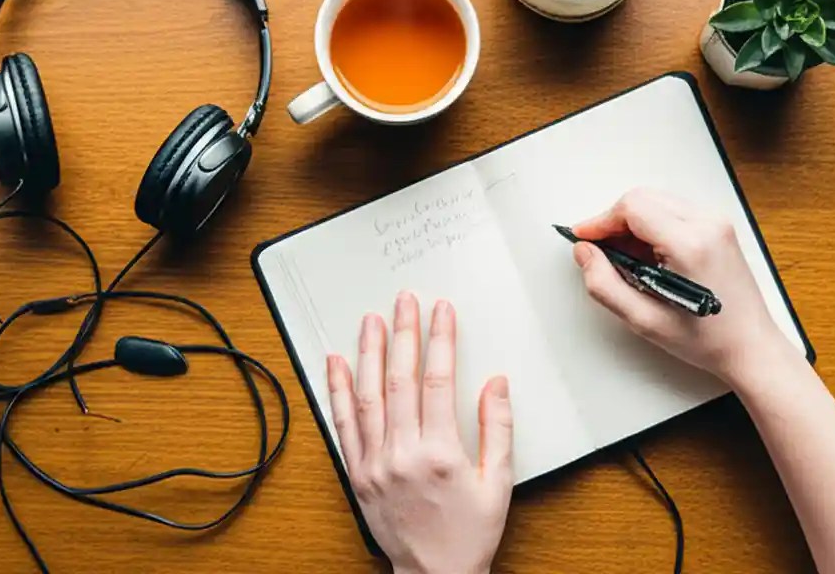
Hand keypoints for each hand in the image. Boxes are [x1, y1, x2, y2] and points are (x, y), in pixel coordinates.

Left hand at [326, 292, 512, 573]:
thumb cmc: (469, 534)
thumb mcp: (498, 484)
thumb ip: (498, 430)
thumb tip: (495, 383)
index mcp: (441, 454)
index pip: (437, 381)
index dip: (440, 340)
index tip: (442, 311)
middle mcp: (402, 454)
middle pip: (400, 380)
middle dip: (404, 333)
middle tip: (405, 300)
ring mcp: (374, 464)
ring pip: (367, 396)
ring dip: (369, 353)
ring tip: (371, 319)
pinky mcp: (357, 474)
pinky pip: (343, 424)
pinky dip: (337, 390)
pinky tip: (336, 362)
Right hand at [571, 188, 796, 389]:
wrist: (749, 346)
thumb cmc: (708, 339)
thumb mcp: (644, 320)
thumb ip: (604, 284)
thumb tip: (585, 253)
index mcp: (690, 244)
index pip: (632, 208)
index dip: (600, 221)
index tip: (583, 238)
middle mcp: (707, 225)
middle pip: (643, 198)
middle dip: (614, 222)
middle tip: (601, 252)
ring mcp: (717, 223)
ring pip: (657, 202)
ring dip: (632, 224)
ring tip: (627, 260)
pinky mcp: (719, 227)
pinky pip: (673, 211)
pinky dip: (652, 227)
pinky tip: (648, 257)